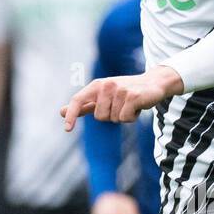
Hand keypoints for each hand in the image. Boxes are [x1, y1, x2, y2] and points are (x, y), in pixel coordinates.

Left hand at [60, 64, 182, 129]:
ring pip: (114, 119)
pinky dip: (132, 117)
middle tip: (121, 105)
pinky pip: (125, 118)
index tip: (67, 129)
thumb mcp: (103, 97)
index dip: (71, 115)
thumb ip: (84, 105)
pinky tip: (138, 107)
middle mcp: (106, 85)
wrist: (153, 84)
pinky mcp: (132, 96)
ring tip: (130, 104)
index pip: (78, 100)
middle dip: (111, 116)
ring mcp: (119, 90)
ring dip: (124, 116)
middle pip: (99, 117)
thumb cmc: (125, 92)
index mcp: (96, 85)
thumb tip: (61, 112)